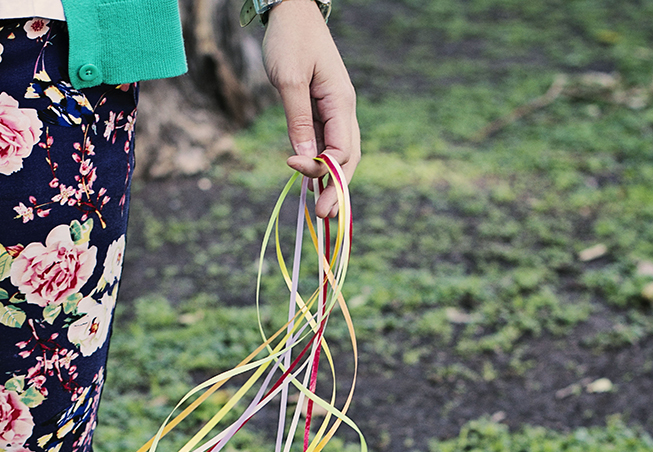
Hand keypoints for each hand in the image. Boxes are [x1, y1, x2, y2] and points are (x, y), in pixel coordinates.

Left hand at [262, 0, 359, 217]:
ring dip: (331, 182)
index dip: (321, 166)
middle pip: (348, 160)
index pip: (342, 149)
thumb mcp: (289, 78)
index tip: (293, 165)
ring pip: (340, 156)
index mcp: (341, 102)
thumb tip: (305, 158)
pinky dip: (321, 165)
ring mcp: (335, 113)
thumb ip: (298, 119)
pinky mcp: (322, 112)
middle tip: (323, 216)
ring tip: (321, 208)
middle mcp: (343, 111)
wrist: (291, 11)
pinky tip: (311, 181)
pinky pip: (326, 146)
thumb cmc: (290, 38)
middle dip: (338, 189)